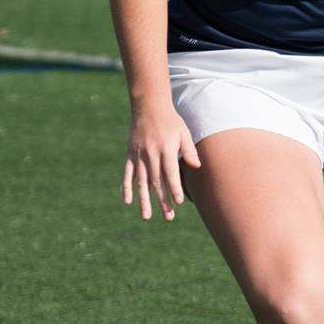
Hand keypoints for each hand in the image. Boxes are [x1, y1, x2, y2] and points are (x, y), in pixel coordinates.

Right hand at [123, 102, 200, 221]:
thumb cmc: (171, 121)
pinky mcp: (130, 155)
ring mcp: (138, 156)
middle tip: (168, 217)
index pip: (171, 173)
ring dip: (144, 200)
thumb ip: (189, 150)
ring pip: (141, 182)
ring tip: (147, 217)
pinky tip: (128, 202)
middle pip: (157, 182)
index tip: (178, 202)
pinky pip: (127, 175)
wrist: (148, 107)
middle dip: (162, 201)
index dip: (175, 188)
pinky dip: (127, 188)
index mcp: (166, 149)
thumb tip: (196, 167)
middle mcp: (151, 154)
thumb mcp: (184, 132)